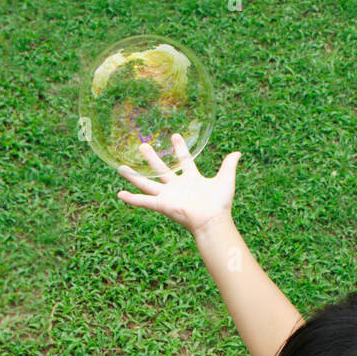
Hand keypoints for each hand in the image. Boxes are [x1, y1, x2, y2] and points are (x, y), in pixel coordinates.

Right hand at [116, 134, 240, 233]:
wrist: (212, 219)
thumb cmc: (220, 203)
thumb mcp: (225, 179)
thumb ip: (228, 165)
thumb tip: (237, 152)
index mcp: (192, 180)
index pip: (184, 160)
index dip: (180, 148)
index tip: (175, 135)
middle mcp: (177, 187)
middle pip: (161, 169)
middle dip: (152, 158)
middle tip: (142, 145)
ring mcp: (168, 196)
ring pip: (147, 184)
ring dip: (133, 176)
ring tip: (120, 167)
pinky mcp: (162, 204)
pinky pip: (144, 201)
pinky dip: (131, 199)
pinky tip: (119, 194)